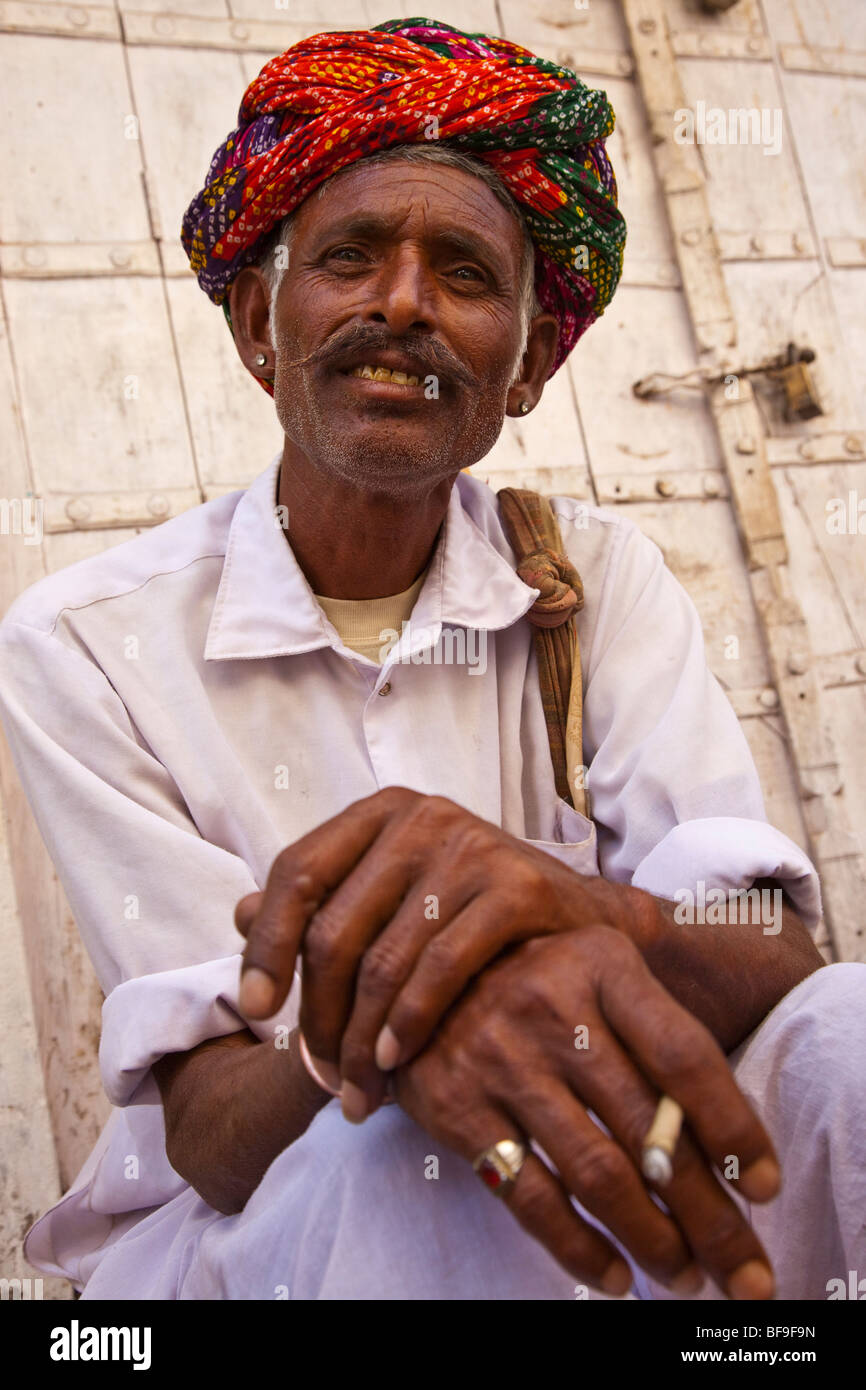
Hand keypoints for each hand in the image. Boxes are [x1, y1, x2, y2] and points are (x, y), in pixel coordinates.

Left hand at [235, 787, 639, 1115]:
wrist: (585, 925)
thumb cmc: (472, 915)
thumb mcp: (393, 898)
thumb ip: (323, 904)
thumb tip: (237, 913)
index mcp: (380, 814)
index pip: (297, 872)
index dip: (266, 944)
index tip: (254, 1009)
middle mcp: (422, 818)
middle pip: (335, 929)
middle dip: (318, 1015)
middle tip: (318, 1073)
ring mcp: (471, 847)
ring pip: (384, 960)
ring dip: (361, 1039)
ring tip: (355, 1089)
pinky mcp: (517, 885)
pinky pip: (440, 968)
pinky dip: (410, 1022)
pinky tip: (396, 1061)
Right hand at [390, 926, 780, 1299]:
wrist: (412, 970)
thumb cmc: (534, 977)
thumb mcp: (594, 967)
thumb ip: (654, 1029)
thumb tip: (729, 1139)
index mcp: (600, 963)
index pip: (683, 1055)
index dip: (733, 1128)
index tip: (766, 1186)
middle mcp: (550, 1004)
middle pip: (648, 1129)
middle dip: (709, 1213)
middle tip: (744, 1271)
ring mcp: (498, 1055)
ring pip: (597, 1173)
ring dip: (652, 1240)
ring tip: (685, 1276)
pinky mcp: (454, 1105)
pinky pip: (530, 1196)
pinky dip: (579, 1248)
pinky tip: (612, 1276)